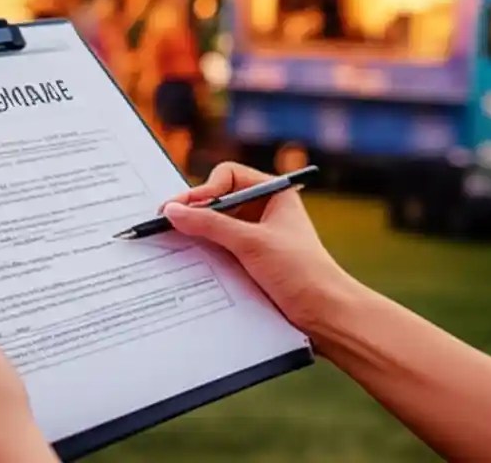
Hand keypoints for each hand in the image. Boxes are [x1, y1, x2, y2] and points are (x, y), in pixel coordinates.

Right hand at [162, 162, 353, 330]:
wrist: (325, 314)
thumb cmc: (301, 270)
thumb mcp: (251, 242)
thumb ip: (210, 224)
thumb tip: (172, 210)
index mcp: (273, 193)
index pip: (228, 176)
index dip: (205, 189)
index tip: (185, 208)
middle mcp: (264, 210)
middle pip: (218, 200)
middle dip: (195, 210)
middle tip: (165, 223)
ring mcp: (257, 236)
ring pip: (216, 226)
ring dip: (197, 233)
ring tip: (173, 242)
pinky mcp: (251, 261)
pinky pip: (219, 249)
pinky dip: (204, 252)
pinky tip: (189, 261)